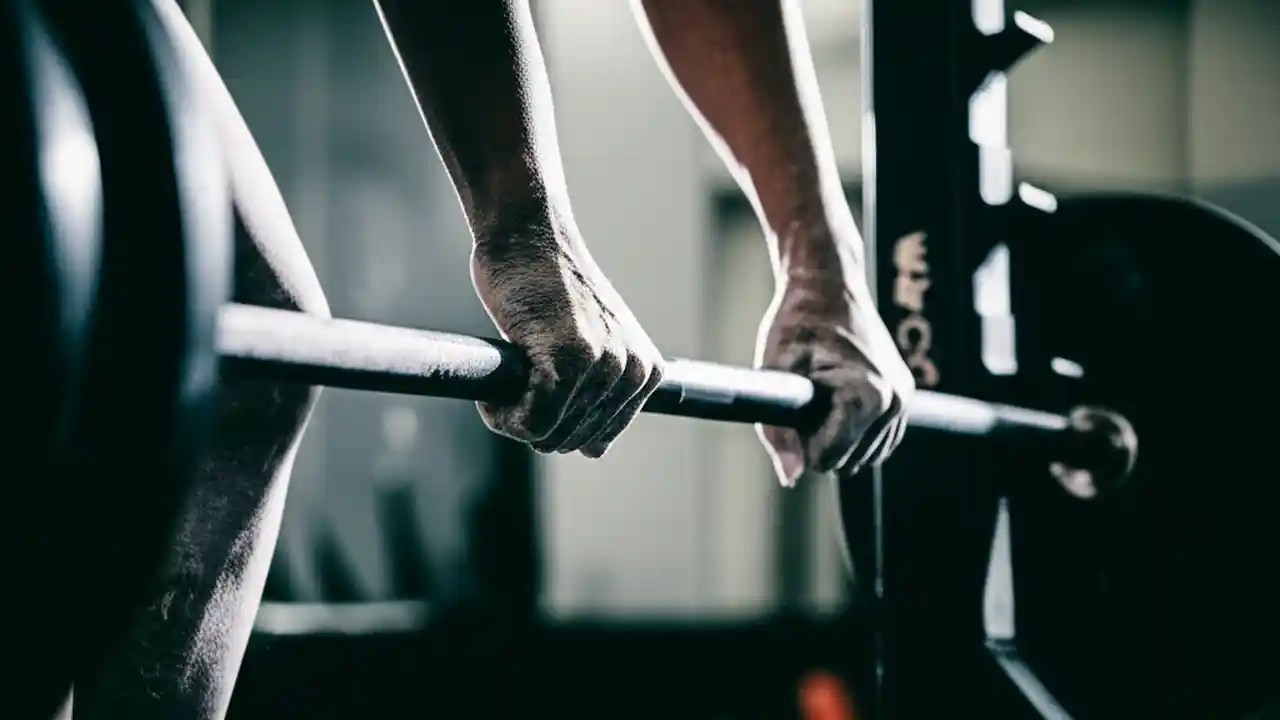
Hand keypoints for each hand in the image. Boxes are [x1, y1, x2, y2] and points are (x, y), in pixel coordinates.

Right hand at [469, 207, 664, 457]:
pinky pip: (530, 421)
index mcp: (646, 371)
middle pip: (572, 441)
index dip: (555, 428)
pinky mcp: (566, 361)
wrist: (530, 234)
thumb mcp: (596, 337)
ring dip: (512, 421)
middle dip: (532, 427)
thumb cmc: (550, 283)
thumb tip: (594, 451)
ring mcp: (602, 367)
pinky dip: (501, 417)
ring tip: (497, 393)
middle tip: (507, 395)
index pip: (597, 439)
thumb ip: (602, 386)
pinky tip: (489, 397)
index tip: (530, 400)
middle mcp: (632, 371)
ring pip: (548, 435)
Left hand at [756, 261, 913, 486]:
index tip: (792, 409)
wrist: (827, 286)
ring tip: (818, 398)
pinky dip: (854, 435)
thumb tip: (791, 479)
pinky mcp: (903, 397)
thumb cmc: (796, 324)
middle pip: (848, 462)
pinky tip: (833, 406)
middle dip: (818, 443)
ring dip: (837, 440)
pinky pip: (879, 442)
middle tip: (803, 400)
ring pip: (866, 458)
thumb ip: (776, 430)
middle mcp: (895, 401)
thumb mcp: (774, 373)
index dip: (800, 443)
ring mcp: (904, 401)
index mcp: (867, 395)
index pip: (829, 458)